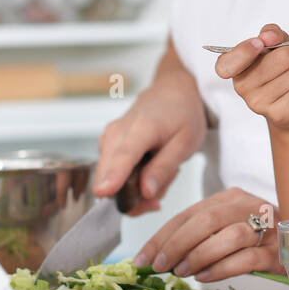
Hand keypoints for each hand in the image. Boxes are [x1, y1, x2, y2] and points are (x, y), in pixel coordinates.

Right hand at [95, 73, 205, 215]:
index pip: (123, 156)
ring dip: (138, 188)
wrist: (171, 92)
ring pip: (113, 180)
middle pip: (110, 177)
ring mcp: (108, 139)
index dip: (113, 177)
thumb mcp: (185, 143)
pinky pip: (114, 174)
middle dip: (135, 197)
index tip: (103, 193)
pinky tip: (152, 166)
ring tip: (162, 169)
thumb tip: (145, 193)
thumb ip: (164, 168)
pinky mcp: (106, 145)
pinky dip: (133, 180)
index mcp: (140, 128)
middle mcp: (116, 133)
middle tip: (161, 192)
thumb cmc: (181, 114)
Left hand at [133, 187, 284, 282]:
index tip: (143, 258)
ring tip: (182, 272)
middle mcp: (250, 206)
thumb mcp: (227, 228)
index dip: (162, 236)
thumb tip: (159, 256)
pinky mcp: (280, 251)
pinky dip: (222, 268)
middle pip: (208, 220)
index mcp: (231, 197)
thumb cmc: (256, 239)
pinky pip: (248, 258)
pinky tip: (205, 277)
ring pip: (230, 236)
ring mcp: (268, 227)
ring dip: (199, 255)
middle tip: (159, 266)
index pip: (189, 213)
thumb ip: (199, 235)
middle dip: (176, 244)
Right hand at [215, 24, 288, 131]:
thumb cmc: (279, 72)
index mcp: (236, 69)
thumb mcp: (273, 46)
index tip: (260, 43)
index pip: (226, 64)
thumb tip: (269, 36)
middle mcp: (242, 88)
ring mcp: (259, 103)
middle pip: (282, 58)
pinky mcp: (280, 114)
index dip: (244, 51)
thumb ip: (270, 33)